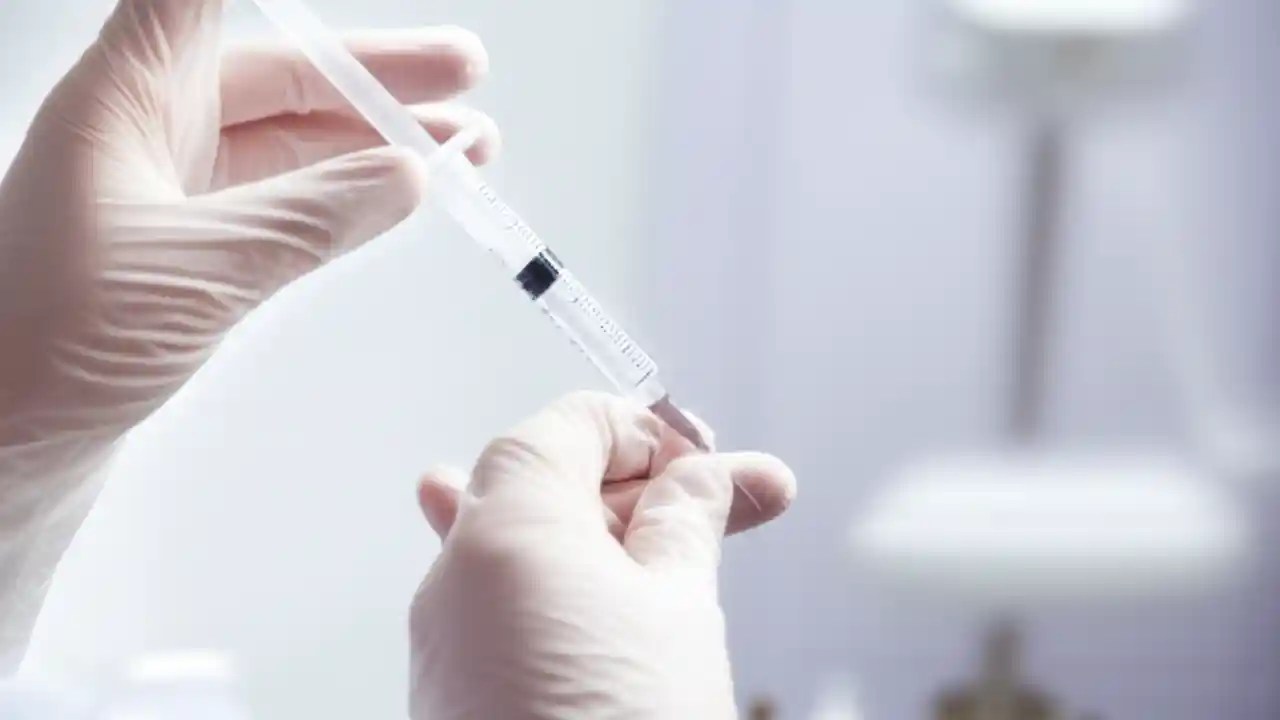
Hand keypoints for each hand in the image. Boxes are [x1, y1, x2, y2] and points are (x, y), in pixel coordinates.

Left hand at [0, 0, 496, 665]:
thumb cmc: (43, 347)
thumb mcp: (200, 265)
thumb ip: (313, 214)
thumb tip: (407, 174)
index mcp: (127, 100)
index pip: (203, 2)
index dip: (299, 6)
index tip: (389, 4)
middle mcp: (147, 134)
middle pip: (279, 73)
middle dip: (377, 76)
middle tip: (462, 77)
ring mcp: (168, 197)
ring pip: (291, 144)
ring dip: (375, 142)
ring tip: (462, 147)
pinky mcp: (186, 259)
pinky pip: (285, 206)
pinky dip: (346, 200)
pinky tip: (394, 201)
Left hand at [410, 392, 796, 718]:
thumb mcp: (679, 608)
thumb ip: (686, 520)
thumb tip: (700, 477)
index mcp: (508, 529)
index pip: (565, 428)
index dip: (642, 429)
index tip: (703, 454)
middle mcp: (457, 574)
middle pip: (546, 482)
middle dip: (641, 483)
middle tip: (728, 498)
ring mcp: (445, 636)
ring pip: (523, 545)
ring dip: (604, 536)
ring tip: (681, 550)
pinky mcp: (452, 689)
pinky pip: (504, 606)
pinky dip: (563, 590)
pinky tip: (607, 602)